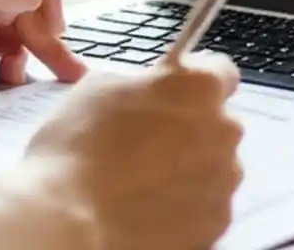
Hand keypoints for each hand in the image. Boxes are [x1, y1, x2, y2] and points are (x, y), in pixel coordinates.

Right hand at [0, 53, 244, 248]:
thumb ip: (143, 82)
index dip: (194, 83)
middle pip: (218, 123)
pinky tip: (150, 206)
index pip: (221, 72)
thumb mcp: (101, 86)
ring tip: (145, 181)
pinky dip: (187, 204)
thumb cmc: (78, 148)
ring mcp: (225, 179)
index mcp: (200, 87)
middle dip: (191, 128)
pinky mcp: (218, 220)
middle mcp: (225, 130)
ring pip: (215, 165)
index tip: (175, 93)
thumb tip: (151, 90)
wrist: (68, 220)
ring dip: (190, 167)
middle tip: (149, 143)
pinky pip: (208, 203)